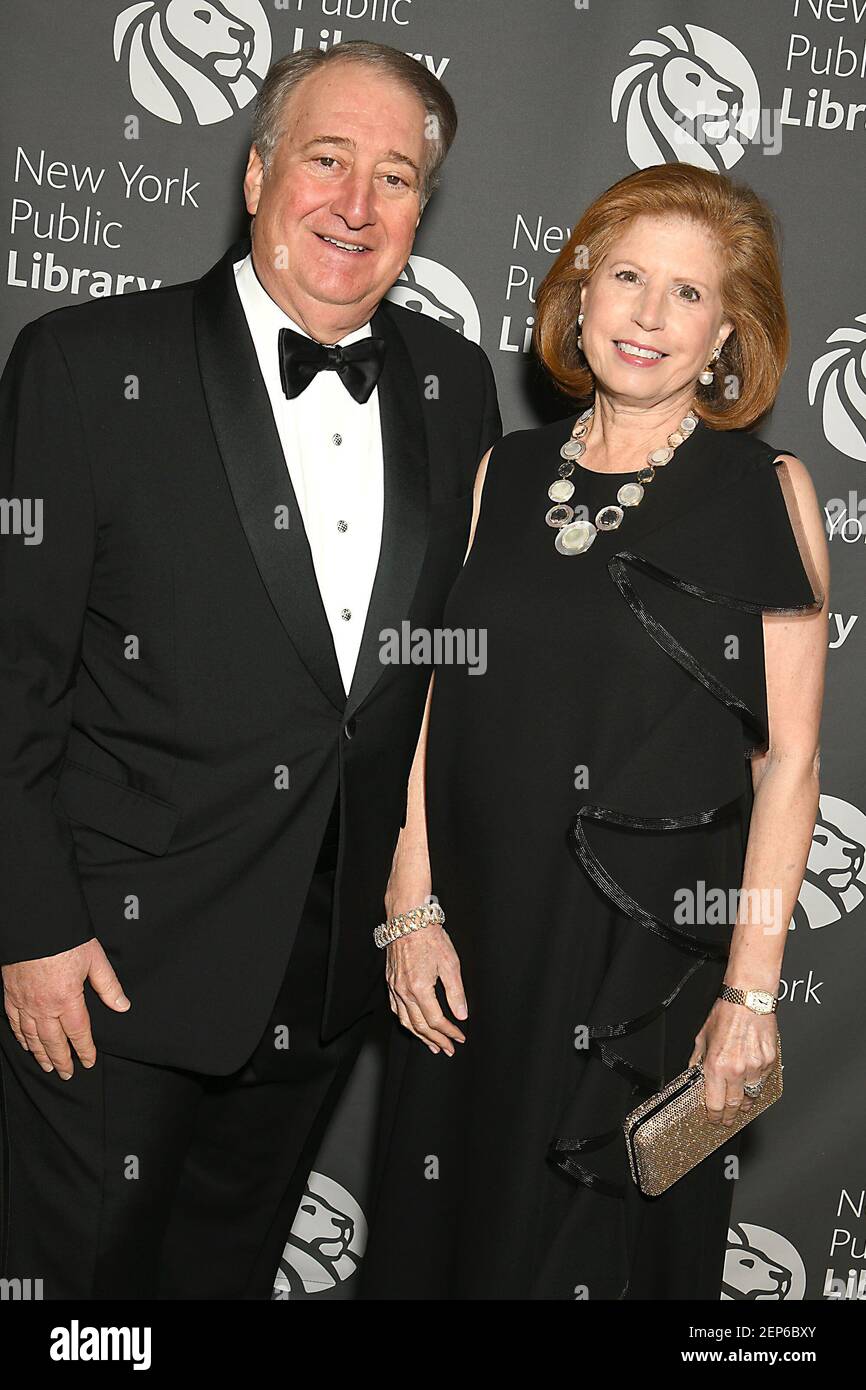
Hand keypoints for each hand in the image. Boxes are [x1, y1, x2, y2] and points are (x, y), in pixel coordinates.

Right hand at [2, 938, 130, 1078]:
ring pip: (32, 1036)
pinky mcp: (11, 994)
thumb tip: (122, 1006)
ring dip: (40, 1054)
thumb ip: (109, 986)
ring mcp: (24, 1001)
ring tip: (47, 1066)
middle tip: (67, 1074)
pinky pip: (14, 1022)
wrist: (34, 923)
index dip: (84, 1050)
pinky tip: (26, 1043)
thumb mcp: (95, 959)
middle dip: (62, 1060)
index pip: (78, 1033)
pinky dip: (20, 1037)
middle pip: (53, 1041)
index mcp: (67, 999)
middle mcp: (43, 1006)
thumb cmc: (65, 938)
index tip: (89, 1061)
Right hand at [386, 921, 467, 1056]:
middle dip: (435, 1040)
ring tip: (431, 1045)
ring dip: (419, 1036)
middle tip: (447, 1049)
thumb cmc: (430, 937)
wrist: (409, 919)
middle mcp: (404, 991)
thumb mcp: (450, 964)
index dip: (449, 1032)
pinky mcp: (391, 981)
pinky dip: (405, 1021)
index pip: (436, 1020)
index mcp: (419, 988)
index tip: (459, 1037)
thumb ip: (456, 992)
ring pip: (405, 1020)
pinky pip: (395, 1008)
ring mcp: (394, 987)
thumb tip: (461, 1014)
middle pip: (419, 1025)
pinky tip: (412, 1024)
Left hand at [688, 998, 778, 1125]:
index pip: (715, 1103)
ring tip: (742, 1105)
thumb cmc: (726, 1012)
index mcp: (716, 1065)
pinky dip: (758, 1084)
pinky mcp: (770, 1062)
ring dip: (746, 1102)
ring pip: (752, 1095)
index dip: (714, 1116)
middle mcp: (737, 1070)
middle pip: (734, 1105)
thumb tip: (695, 1072)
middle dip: (730, 1116)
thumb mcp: (703, 1036)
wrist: (749, 998)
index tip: (713, 1119)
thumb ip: (698, 1058)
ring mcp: (756, 1067)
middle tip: (728, 1120)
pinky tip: (752, 1082)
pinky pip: (764, 1080)